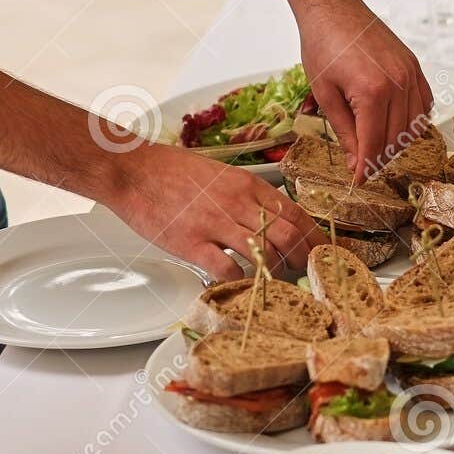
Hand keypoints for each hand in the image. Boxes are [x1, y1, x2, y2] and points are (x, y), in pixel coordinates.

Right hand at [98, 143, 323, 279]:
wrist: (131, 169)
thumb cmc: (172, 171)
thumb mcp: (222, 174)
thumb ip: (248, 195)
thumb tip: (273, 218)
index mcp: (248, 185)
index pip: (296, 214)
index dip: (315, 238)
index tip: (322, 253)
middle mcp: (238, 203)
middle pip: (288, 236)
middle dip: (302, 260)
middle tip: (304, 273)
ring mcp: (215, 223)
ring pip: (264, 254)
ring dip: (276, 273)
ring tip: (276, 281)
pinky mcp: (191, 243)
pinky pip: (228, 269)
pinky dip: (240, 281)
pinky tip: (239, 283)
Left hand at [290, 0, 432, 180]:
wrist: (332, 7)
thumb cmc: (322, 45)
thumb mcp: (325, 94)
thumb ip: (344, 131)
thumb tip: (355, 163)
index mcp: (372, 93)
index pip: (374, 144)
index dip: (366, 168)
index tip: (359, 181)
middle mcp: (398, 84)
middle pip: (395, 139)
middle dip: (379, 158)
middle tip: (363, 167)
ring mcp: (411, 74)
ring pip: (413, 126)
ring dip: (397, 142)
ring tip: (377, 147)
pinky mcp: (414, 66)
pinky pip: (424, 104)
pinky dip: (414, 120)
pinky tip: (396, 125)